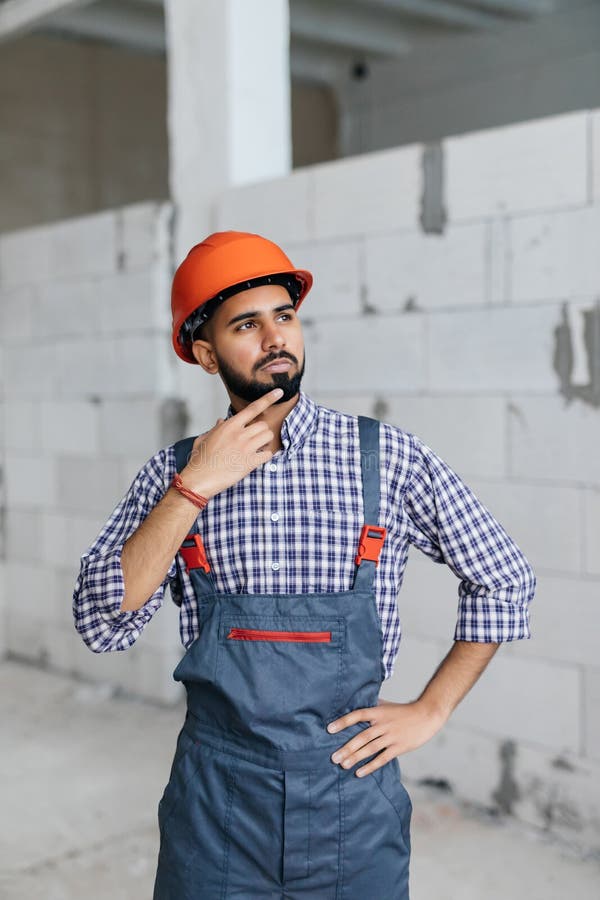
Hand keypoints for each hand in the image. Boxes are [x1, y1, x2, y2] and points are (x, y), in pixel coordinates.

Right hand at [180, 388, 282, 496]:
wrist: (199, 479)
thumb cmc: (199, 460)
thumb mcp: (204, 439)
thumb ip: (215, 428)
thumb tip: (220, 421)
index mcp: (229, 426)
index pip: (253, 408)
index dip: (268, 398)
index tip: (279, 392)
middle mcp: (239, 434)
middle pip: (263, 425)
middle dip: (261, 431)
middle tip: (254, 439)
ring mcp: (246, 448)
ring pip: (268, 436)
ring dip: (265, 442)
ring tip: (256, 448)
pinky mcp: (250, 463)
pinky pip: (268, 454)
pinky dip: (265, 455)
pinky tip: (257, 458)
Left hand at [326, 698, 446, 777]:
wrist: (427, 715)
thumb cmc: (404, 711)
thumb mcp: (386, 705)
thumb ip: (372, 707)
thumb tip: (354, 705)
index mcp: (378, 712)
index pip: (358, 715)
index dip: (343, 722)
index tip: (330, 729)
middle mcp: (383, 724)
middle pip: (362, 737)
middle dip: (347, 747)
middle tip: (333, 757)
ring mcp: (391, 736)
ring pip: (370, 749)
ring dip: (356, 758)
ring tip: (343, 765)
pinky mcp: (399, 747)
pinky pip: (382, 759)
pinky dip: (370, 766)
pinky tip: (359, 772)